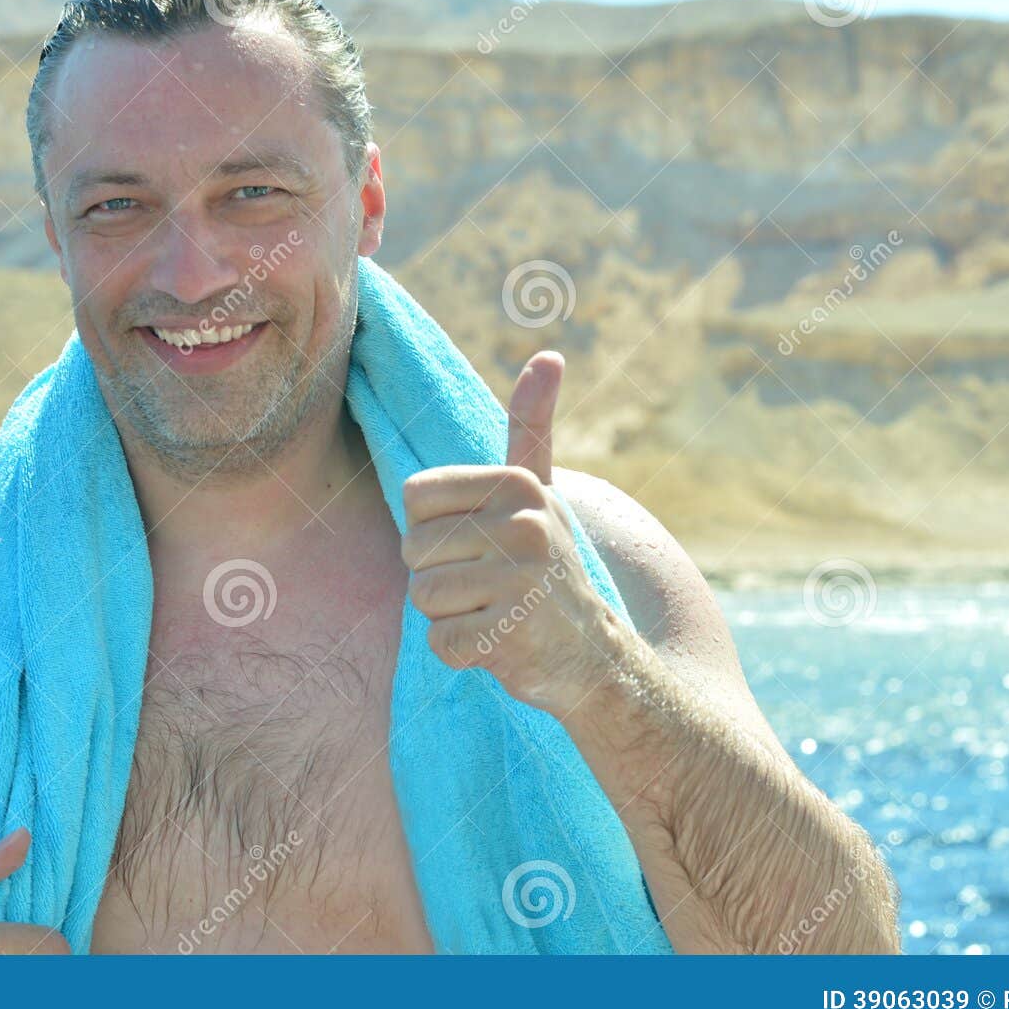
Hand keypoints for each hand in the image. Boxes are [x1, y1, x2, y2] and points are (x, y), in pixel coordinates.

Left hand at [401, 351, 623, 716]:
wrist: (595, 653)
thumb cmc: (549, 565)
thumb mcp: (540, 492)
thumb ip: (531, 427)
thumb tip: (548, 354)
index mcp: (518, 484)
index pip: (414, 496)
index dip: (432, 528)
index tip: (476, 542)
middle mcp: (524, 524)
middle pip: (413, 549)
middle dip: (438, 576)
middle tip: (489, 584)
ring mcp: (520, 580)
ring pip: (422, 596)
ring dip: (449, 614)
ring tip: (494, 610)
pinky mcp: (511, 633)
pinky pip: (441, 640)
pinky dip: (462, 651)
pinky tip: (500, 641)